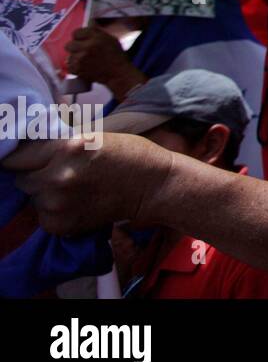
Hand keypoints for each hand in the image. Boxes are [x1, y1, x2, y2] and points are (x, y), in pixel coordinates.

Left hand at [5, 133, 172, 236]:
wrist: (155, 187)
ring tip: (74, 189)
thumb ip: (60, 144)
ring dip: (46, 194)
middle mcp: (58, 176)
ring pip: (33, 198)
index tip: (27, 159)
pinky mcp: (61, 225)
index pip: (18, 155)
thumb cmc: (129, 156)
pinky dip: (55, 212)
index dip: (22, 157)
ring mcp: (58, 203)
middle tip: (59, 173)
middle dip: (36, 175)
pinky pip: (44, 216)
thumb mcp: (93, 137)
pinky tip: (78, 204)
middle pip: (22, 178)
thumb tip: (29, 149)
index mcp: (67, 147)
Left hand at [64, 27, 145, 98]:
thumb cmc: (116, 55)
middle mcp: (87, 46)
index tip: (82, 41)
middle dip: (75, 48)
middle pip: (69, 44)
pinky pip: (69, 66)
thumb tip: (88, 24)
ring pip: (69, 56)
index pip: (76, 32)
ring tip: (85, 61)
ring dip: (76, 59)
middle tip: (82, 51)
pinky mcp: (78, 69)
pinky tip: (84, 68)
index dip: (79, 37)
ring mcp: (81, 59)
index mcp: (96, 37)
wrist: (118, 73)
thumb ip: (97, 32)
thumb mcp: (110, 39)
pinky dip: (75, 68)